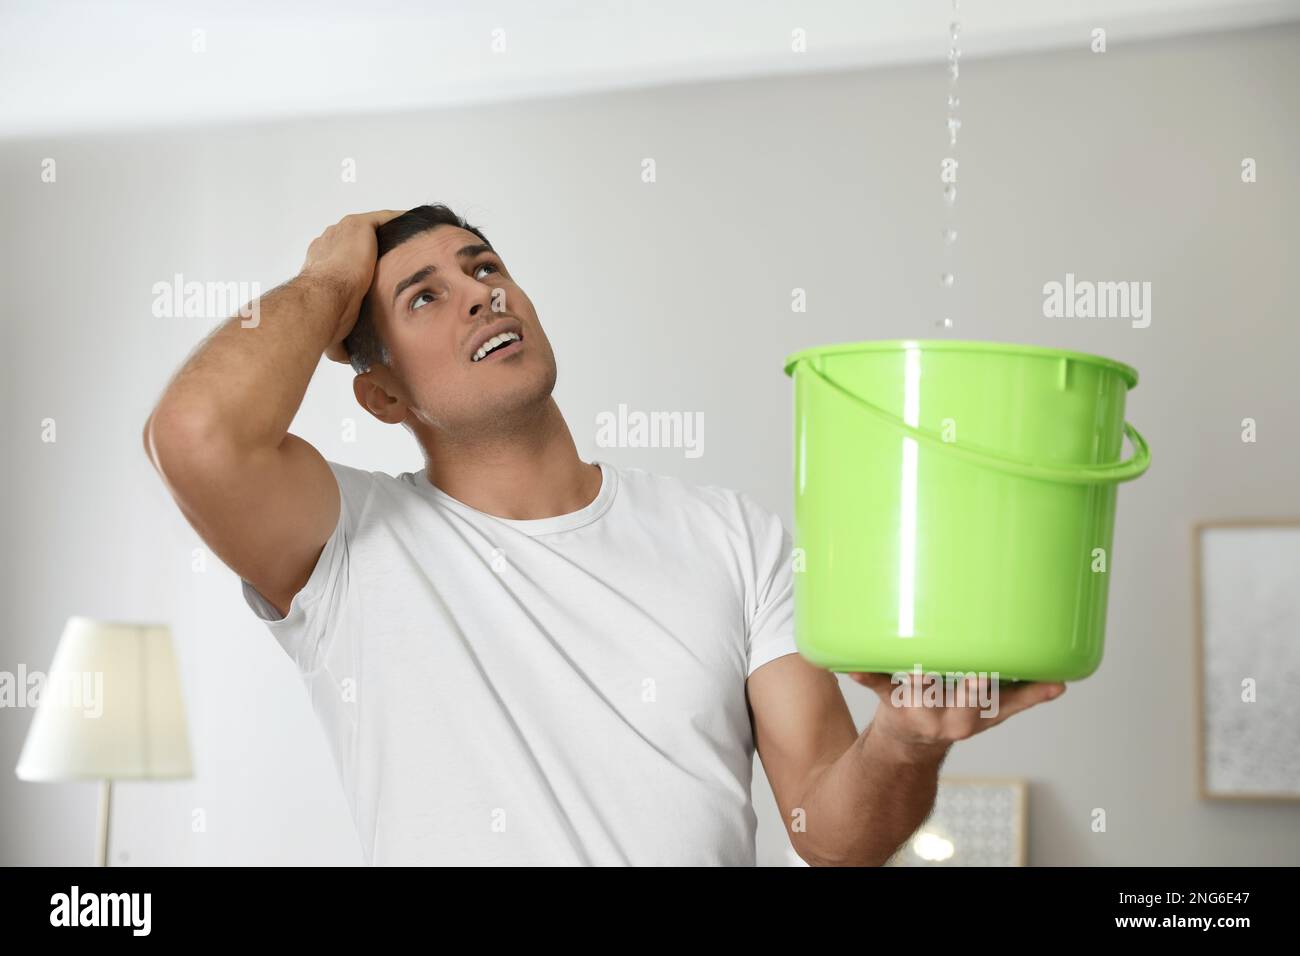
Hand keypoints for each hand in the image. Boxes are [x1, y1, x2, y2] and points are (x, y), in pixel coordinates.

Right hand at [298, 210, 405, 363]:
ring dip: (392, 235)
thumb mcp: (334, 331)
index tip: (384, 277)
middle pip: (359, 242)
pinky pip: (385, 219)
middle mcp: (328, 243)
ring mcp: (342, 231)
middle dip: (379, 250)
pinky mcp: (358, 226)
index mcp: (320, 264)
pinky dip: (402, 223)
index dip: (363, 267)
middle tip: (404, 261)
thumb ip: (342, 340)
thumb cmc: (324, 318)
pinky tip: (420, 230)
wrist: (322, 301)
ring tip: (416, 244)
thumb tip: (353, 361)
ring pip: (373, 229)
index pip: (344, 260)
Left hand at [848, 671, 1065, 757]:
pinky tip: (850, 666)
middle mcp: (944, 715)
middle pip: (954, 697)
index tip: (992, 674)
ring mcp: (915, 706)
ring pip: (916, 687)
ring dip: (911, 676)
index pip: (985, 700)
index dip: (988, 688)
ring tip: (911, 660)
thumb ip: (1025, 697)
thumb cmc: (954, 714)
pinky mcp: (889, 697)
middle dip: (960, 685)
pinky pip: (876, 684)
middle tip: (967, 667)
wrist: (908, 745)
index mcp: (970, 716)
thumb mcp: (991, 713)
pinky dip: (865, 675)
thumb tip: (1062, 682)